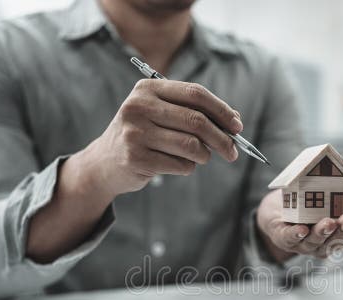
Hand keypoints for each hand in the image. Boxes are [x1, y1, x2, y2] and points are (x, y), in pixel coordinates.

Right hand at [76, 79, 242, 199]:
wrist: (105, 161)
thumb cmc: (143, 134)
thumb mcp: (162, 114)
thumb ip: (193, 112)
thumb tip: (235, 120)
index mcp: (148, 89)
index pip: (195, 94)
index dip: (221, 110)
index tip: (237, 125)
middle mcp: (139, 107)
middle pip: (196, 121)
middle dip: (222, 139)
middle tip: (233, 152)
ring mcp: (135, 133)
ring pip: (191, 145)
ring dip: (204, 155)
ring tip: (201, 157)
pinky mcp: (136, 158)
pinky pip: (180, 164)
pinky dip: (188, 167)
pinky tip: (178, 165)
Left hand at [256, 189, 342, 262]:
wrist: (281, 205)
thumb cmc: (316, 202)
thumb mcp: (341, 195)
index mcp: (340, 233)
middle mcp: (325, 242)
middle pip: (335, 241)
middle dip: (342, 231)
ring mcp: (304, 243)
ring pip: (315, 242)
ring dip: (322, 233)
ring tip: (328, 223)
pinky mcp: (284, 237)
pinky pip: (291, 238)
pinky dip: (296, 234)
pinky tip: (302, 230)